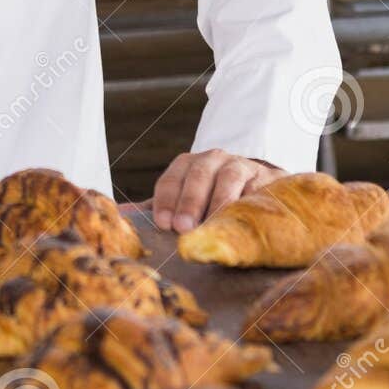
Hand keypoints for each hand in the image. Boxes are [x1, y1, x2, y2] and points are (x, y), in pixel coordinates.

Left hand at [134, 149, 285, 233]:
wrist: (262, 192)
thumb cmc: (213, 200)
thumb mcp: (183, 202)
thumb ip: (156, 208)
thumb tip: (119, 215)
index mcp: (189, 164)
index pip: (172, 177)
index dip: (165, 199)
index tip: (162, 223)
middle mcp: (214, 160)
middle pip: (199, 173)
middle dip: (189, 201)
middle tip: (183, 228)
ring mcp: (242, 166)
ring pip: (228, 177)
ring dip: (218, 201)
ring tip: (211, 225)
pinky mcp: (269, 178)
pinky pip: (258, 186)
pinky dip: (249, 200)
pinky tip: (242, 218)